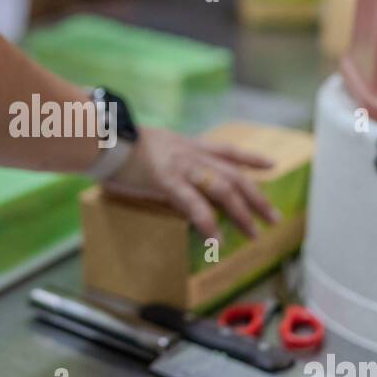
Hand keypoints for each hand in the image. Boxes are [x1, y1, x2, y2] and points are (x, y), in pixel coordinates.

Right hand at [103, 126, 279, 241]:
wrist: (103, 136)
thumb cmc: (117, 142)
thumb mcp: (150, 145)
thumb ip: (164, 158)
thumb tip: (161, 172)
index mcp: (187, 145)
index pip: (227, 150)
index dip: (251, 159)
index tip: (271, 166)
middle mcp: (191, 154)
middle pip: (234, 176)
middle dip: (257, 198)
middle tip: (274, 218)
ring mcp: (181, 167)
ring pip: (223, 189)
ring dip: (242, 213)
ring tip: (254, 234)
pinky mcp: (167, 181)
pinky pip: (194, 204)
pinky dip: (209, 223)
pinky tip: (218, 240)